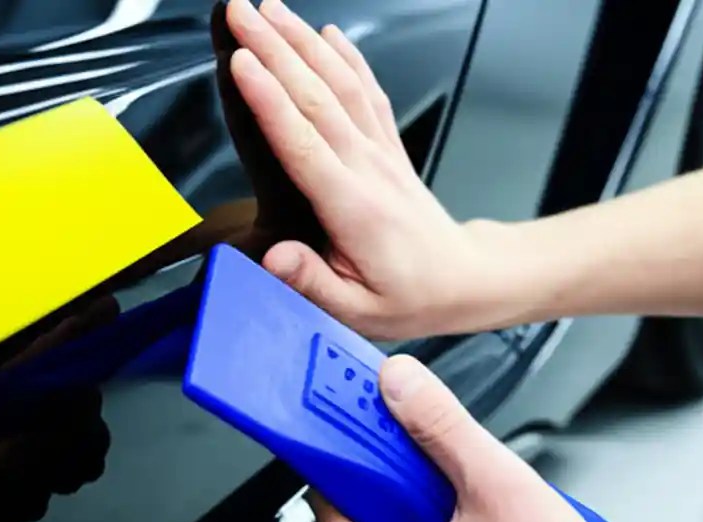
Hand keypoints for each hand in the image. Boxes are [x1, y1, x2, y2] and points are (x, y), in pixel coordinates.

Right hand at [222, 0, 530, 338]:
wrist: (462, 283)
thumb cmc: (409, 297)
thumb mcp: (355, 312)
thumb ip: (311, 281)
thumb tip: (273, 257)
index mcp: (352, 208)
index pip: (304, 143)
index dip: (270, 101)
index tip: (241, 64)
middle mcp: (368, 169)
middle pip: (315, 97)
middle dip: (274, 49)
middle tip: (240, 14)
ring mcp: (380, 152)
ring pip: (339, 84)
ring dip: (302, 42)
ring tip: (269, 10)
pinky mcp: (388, 146)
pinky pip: (367, 91)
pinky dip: (347, 57)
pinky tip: (327, 34)